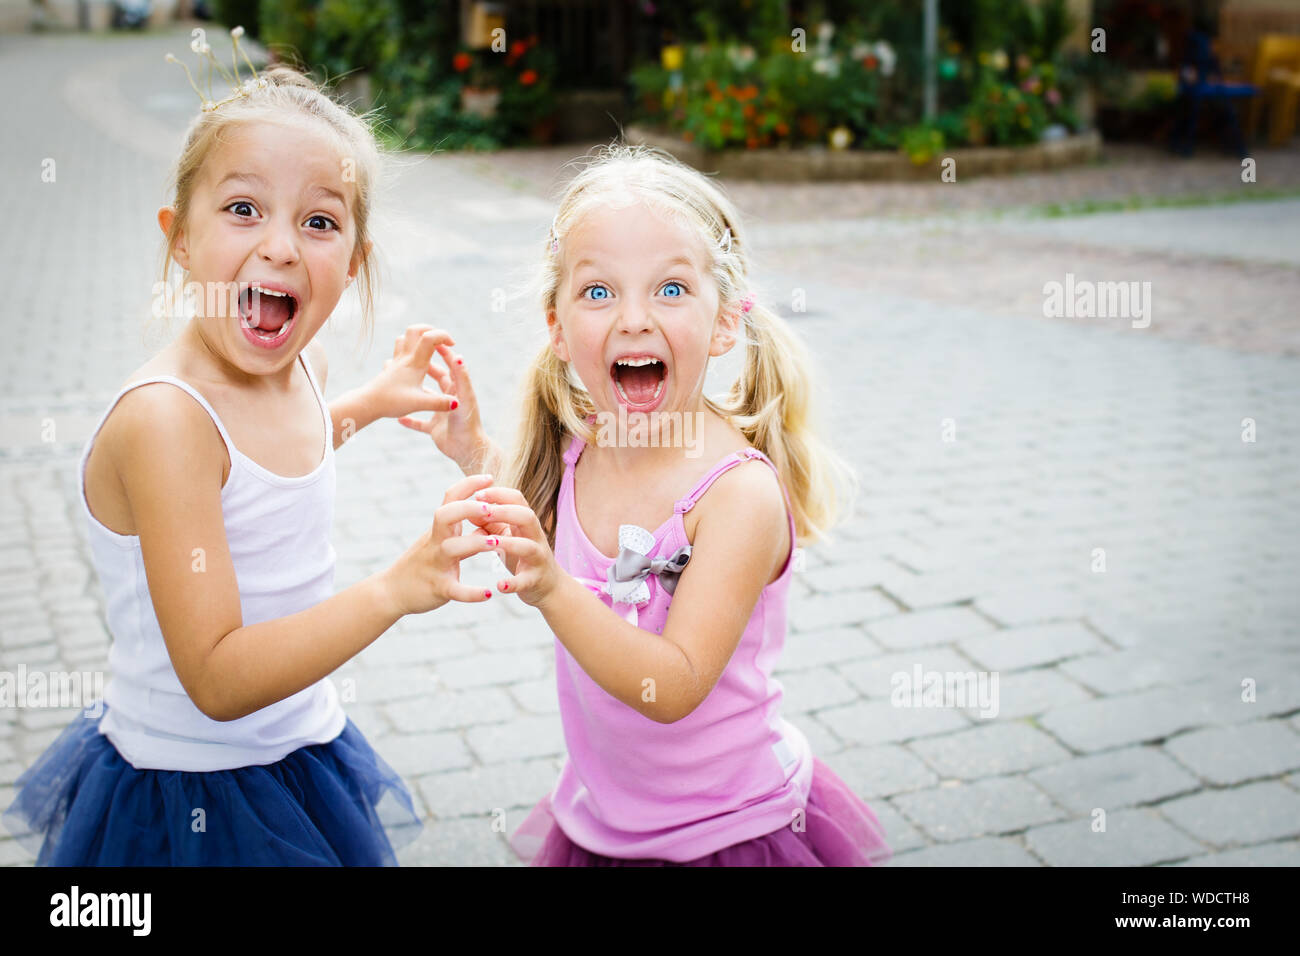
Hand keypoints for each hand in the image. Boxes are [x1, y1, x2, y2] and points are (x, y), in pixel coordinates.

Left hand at [364, 325, 458, 421]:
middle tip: (441, 341)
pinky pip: (398, 352)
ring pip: (404, 338)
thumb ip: (439, 403)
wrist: (367, 404)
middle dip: (431, 330)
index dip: (443, 336)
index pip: (429, 338)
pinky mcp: (391, 369)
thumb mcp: (419, 404)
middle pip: (414, 330)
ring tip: (428, 349)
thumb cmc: (391, 402)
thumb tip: (457, 404)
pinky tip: (412, 363)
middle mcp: (405, 358)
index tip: (452, 344)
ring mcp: (396, 362)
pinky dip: (408, 350)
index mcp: (415, 363)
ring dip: (418, 338)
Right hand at [381, 473, 500, 615]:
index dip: (469, 485)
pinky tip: (488, 594)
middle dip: (468, 508)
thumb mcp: (438, 540)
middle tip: (491, 509)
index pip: (451, 498)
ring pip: (452, 548)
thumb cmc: (420, 563)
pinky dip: (472, 593)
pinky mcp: (438, 588)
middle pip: (446, 515)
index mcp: (439, 530)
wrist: (390, 592)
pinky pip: (455, 590)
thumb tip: (483, 513)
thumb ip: (458, 527)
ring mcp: (436, 565)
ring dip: (475, 543)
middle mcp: (436, 542)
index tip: (490, 477)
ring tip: (496, 543)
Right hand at [397, 342, 491, 473]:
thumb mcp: (463, 398)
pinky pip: (418, 423)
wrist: (467, 450)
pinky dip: (409, 420)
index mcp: (458, 391)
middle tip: (411, 357)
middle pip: (437, 380)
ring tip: (399, 381)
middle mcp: (450, 400)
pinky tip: (396, 416)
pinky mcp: (434, 428)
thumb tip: (458, 355)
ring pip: (425, 400)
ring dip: (414, 392)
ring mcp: (441, 414)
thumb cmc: (468, 423)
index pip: (450, 367)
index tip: (432, 341)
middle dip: (424, 368)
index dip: (443, 354)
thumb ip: (461, 377)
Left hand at [469, 487, 563, 608]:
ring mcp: (537, 558)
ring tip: (490, 543)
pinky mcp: (535, 580)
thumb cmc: (521, 557)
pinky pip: (526, 581)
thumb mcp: (506, 537)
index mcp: (526, 524)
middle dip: (505, 512)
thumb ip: (490, 524)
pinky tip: (499, 586)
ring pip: (528, 547)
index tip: (477, 494)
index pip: (517, 500)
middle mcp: (535, 537)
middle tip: (483, 512)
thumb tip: (469, 511)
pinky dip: (513, 583)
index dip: (499, 494)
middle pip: (526, 516)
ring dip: (509, 543)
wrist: (548, 586)